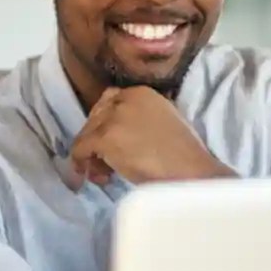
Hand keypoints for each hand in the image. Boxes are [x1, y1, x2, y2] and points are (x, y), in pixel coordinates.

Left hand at [69, 86, 235, 186]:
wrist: (190, 172)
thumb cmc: (185, 156)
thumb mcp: (164, 122)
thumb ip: (142, 119)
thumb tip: (123, 135)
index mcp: (143, 92)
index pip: (110, 101)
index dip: (106, 124)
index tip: (110, 145)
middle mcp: (126, 97)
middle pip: (95, 116)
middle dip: (96, 141)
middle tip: (105, 165)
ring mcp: (114, 117)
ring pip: (87, 133)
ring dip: (91, 156)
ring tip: (104, 176)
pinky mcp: (106, 137)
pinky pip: (80, 149)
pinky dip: (80, 164)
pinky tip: (90, 178)